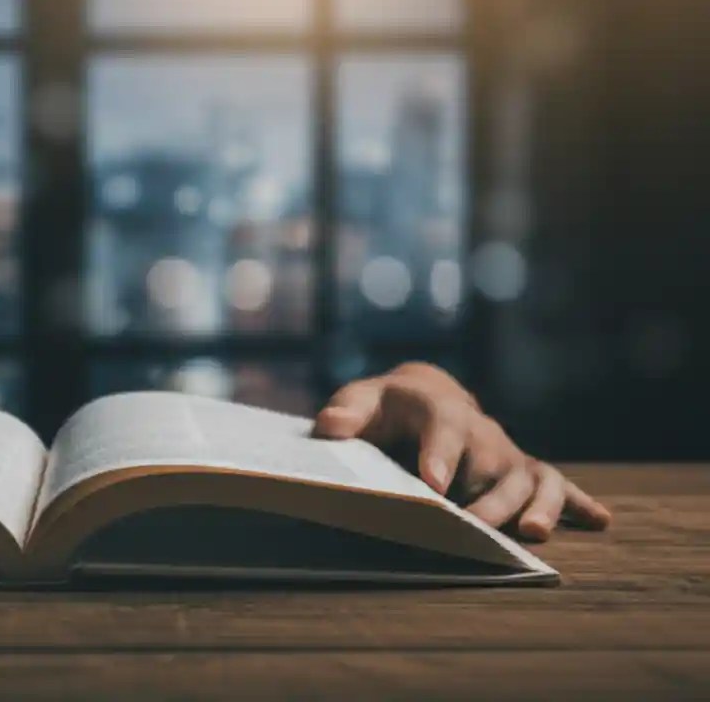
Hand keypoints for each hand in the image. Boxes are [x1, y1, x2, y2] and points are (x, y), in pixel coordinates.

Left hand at [311, 363, 610, 539]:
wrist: (422, 396)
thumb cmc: (385, 408)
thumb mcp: (361, 402)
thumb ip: (347, 411)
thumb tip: (328, 426)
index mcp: (437, 408)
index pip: (442, 426)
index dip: (438, 453)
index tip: (432, 485)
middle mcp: (480, 430)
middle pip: (490, 462)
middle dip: (485, 496)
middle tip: (472, 527)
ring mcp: (505, 452)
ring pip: (529, 477)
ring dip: (535, 504)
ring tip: (533, 532)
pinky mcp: (523, 470)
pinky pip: (555, 483)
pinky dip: (577, 502)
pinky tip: (599, 521)